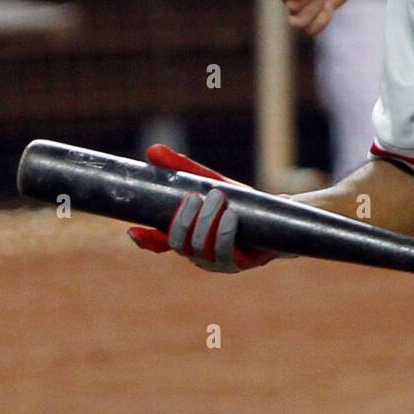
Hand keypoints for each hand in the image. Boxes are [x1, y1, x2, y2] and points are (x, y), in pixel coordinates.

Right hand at [127, 145, 281, 272]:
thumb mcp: (210, 181)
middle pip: (179, 243)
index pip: (160, 243)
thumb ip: (183, 168)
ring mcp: (217, 261)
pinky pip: (226, 253)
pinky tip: (230, 216)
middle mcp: (198, 253)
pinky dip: (225, 233)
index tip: (134, 230)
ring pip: (201, 249)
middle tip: (196, 196)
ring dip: (207, 222)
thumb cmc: (238, 200)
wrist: (278, 214)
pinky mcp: (240, 263)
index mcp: (187, 236)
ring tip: (217, 197)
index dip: (146, 240)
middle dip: (184, 220)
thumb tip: (152, 150)